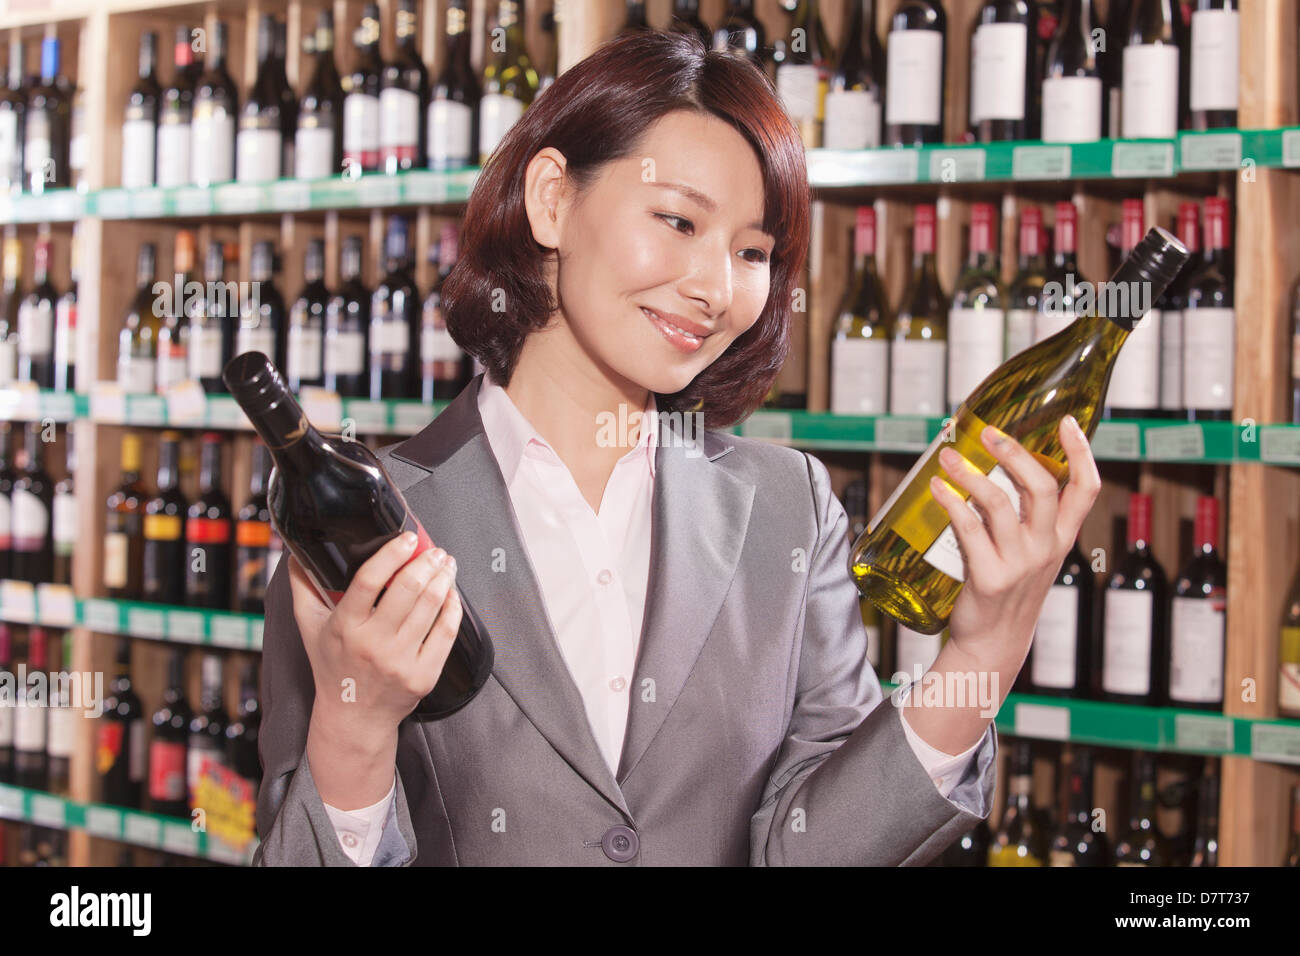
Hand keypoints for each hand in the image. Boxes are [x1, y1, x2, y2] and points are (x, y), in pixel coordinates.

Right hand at [288, 531, 463, 735]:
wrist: (353, 717)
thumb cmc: (332, 667)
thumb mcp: (310, 628)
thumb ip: (303, 588)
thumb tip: (297, 554)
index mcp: (344, 627)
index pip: (368, 581)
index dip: (391, 554)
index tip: (408, 538)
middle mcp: (373, 644)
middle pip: (408, 590)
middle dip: (426, 562)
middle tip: (434, 549)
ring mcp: (401, 661)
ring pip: (431, 606)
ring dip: (444, 578)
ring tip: (446, 564)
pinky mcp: (424, 675)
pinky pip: (447, 632)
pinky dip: (453, 607)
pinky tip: (451, 593)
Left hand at [928, 415, 1100, 663]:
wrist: (995, 642)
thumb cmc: (1009, 590)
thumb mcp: (1032, 553)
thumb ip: (1025, 517)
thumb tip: (996, 468)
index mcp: (1061, 538)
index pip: (1086, 490)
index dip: (1081, 453)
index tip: (1066, 421)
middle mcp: (1046, 548)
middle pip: (1042, 487)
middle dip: (1015, 453)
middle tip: (989, 432)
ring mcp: (1019, 564)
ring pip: (999, 504)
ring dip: (970, 474)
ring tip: (949, 456)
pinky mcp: (989, 578)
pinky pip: (969, 529)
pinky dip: (950, 503)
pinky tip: (937, 488)